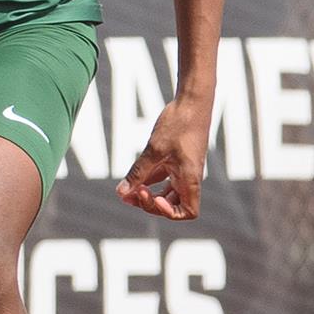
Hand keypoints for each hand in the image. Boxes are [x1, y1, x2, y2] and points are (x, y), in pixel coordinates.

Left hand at [116, 100, 208, 220]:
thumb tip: (121, 193)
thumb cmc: (179, 124)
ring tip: (127, 189)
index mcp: (190, 179)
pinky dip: (148, 179)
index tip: (153, 198)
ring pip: (166, 191)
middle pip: (172, 204)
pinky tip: (132, 176)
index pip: (187, 212)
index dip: (168, 212)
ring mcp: (183, 169)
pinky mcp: (176, 159)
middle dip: (150, 203)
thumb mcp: (154, 149)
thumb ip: (138, 172)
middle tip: (131, 192)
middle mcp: (189, 177)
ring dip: (147, 193)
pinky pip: (162, 176)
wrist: (192, 101)